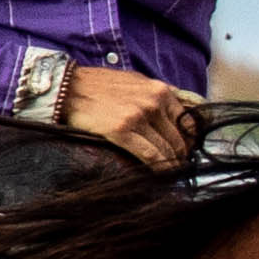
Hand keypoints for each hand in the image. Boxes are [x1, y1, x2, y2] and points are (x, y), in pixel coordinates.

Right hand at [60, 63, 199, 165]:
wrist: (69, 88)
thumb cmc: (100, 86)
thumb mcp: (135, 82)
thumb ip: (155, 96)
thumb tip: (173, 113)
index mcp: (160, 90)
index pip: (189, 122)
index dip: (189, 141)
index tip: (185, 152)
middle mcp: (154, 102)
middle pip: (180, 139)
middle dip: (180, 156)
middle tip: (177, 168)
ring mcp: (139, 116)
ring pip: (167, 150)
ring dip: (171, 166)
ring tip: (168, 175)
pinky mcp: (122, 131)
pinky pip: (151, 156)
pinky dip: (158, 169)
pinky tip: (158, 176)